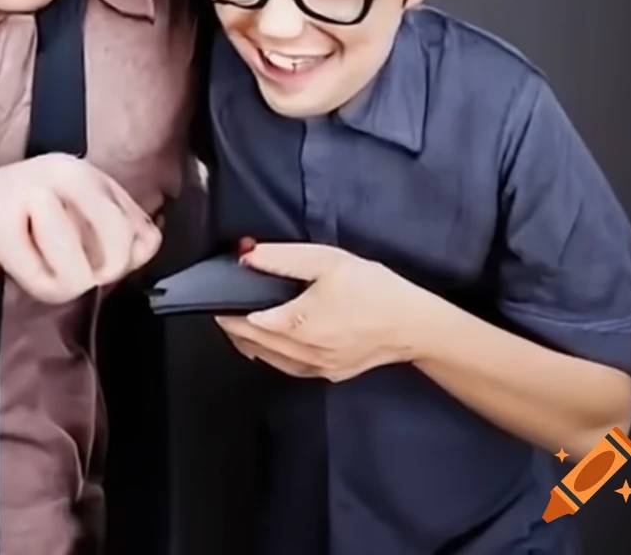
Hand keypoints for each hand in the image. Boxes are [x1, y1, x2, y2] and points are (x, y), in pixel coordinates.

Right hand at [0, 154, 161, 303]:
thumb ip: (117, 231)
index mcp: (88, 173)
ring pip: (82, 273)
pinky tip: (17, 267)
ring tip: (38, 264)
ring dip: (60, 284)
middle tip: (71, 270)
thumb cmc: (20, 221)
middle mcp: (66, 173)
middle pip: (120, 247)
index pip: (143, 233)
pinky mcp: (3, 223)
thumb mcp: (76, 217)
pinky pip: (44, 281)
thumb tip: (142, 249)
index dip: (127, 262)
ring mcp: (32, 192)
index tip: (97, 261)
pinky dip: (36, 287)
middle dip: (101, 274)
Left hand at [215, 243, 434, 381]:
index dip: (227, 309)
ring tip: (237, 325)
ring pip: (267, 359)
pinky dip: (270, 356)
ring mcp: (316, 368)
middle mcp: (302, 352)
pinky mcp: (328, 374)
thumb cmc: (374, 289)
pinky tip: (267, 345)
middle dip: (232, 327)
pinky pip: (287, 368)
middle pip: (252, 343)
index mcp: (297, 324)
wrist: (414, 324)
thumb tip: (246, 256)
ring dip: (248, 343)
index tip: (216, 298)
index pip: (246, 322)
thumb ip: (282, 258)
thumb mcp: (327, 261)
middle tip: (220, 310)